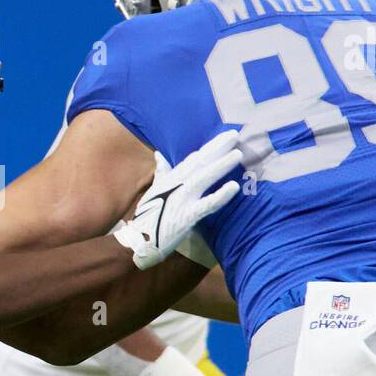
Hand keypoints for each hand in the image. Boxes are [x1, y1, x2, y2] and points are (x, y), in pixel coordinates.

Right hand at [113, 131, 241, 270]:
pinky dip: (220, 195)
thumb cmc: (148, 216)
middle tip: (235, 134)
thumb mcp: (154, 190)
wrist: (138, 240)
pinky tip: (233, 186)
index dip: (210, 146)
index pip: (194, 158)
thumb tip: (159, 154)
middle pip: (200, 162)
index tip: (225, 136)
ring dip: (221, 165)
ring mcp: (182, 199)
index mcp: (172, 178)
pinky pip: (207, 204)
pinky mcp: (187, 216)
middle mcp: (177, 184)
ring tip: (238, 154)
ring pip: (204, 178)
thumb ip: (161, 172)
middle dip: (218, 147)